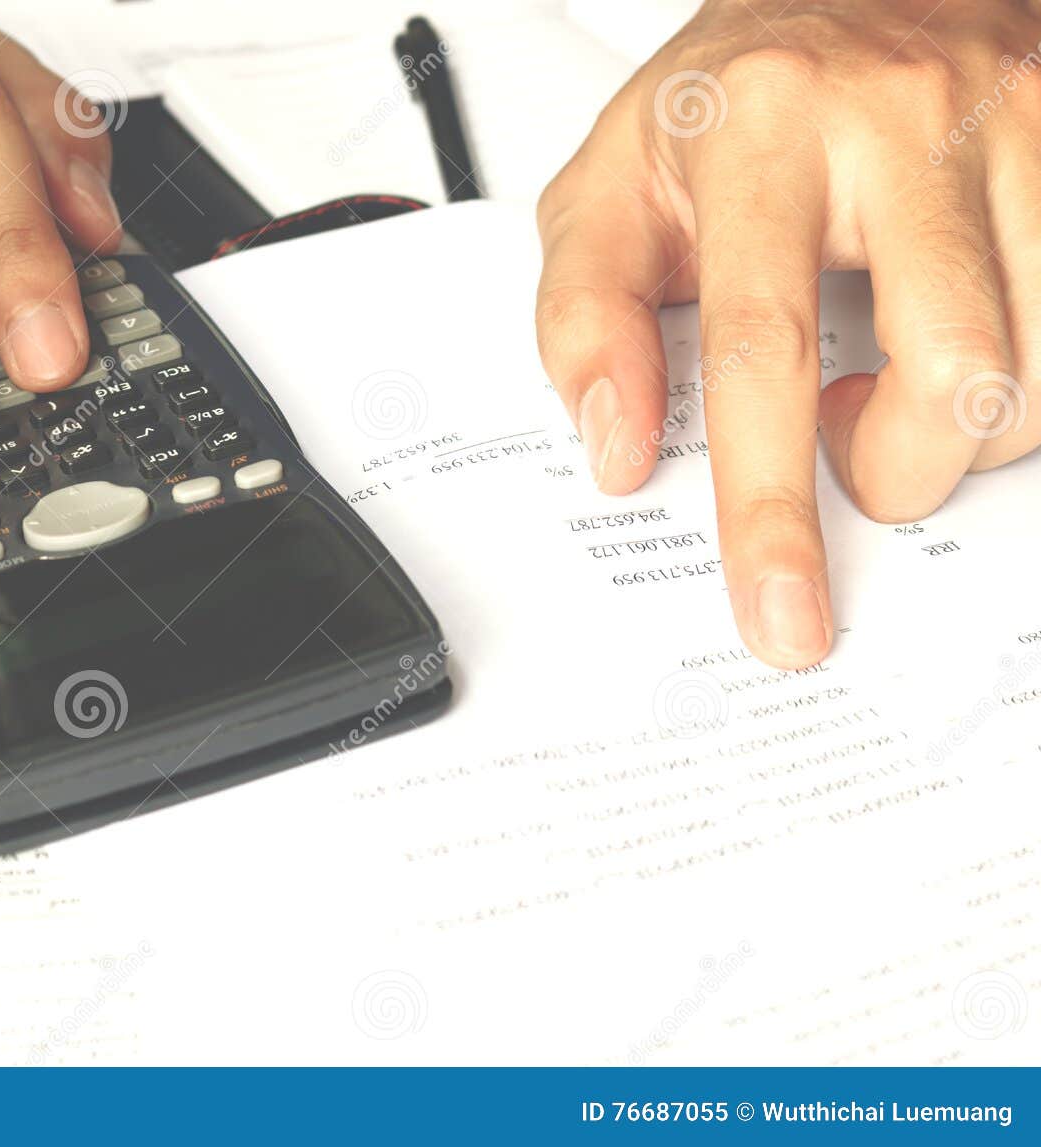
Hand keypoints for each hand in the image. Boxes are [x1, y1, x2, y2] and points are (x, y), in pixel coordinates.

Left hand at [534, 0, 1038, 667]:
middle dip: (903, 470)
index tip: (777, 606)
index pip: (762, 352)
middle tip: (848, 446)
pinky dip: (1025, 377)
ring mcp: (1015, 124)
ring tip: (896, 380)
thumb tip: (617, 449)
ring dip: (968, 428)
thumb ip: (584, 319)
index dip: (771, 503)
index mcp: (756, 133)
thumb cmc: (721, 105)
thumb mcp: (606, 193)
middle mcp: (898, 120)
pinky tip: (963, 342)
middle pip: (952, 372)